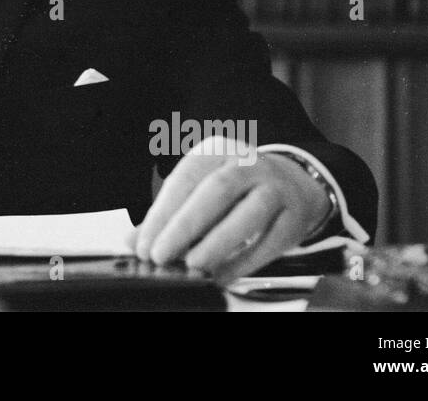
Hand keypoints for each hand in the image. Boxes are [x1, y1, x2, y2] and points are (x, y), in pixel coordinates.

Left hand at [133, 137, 330, 283]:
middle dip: (185, 226)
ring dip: (218, 243)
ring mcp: (275, 187)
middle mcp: (247, 163)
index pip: (183, 179)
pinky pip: (271, 241)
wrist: (293, 182)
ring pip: (249, 212)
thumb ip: (168, 215)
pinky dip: (245, 261)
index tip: (143, 245)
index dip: (161, 214)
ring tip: (193, 266)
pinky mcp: (294, 215)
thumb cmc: (236, 188)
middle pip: (216, 191)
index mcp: (215, 151)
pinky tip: (222, 276)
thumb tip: (133, 241)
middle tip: (160, 255)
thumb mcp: (200, 190)